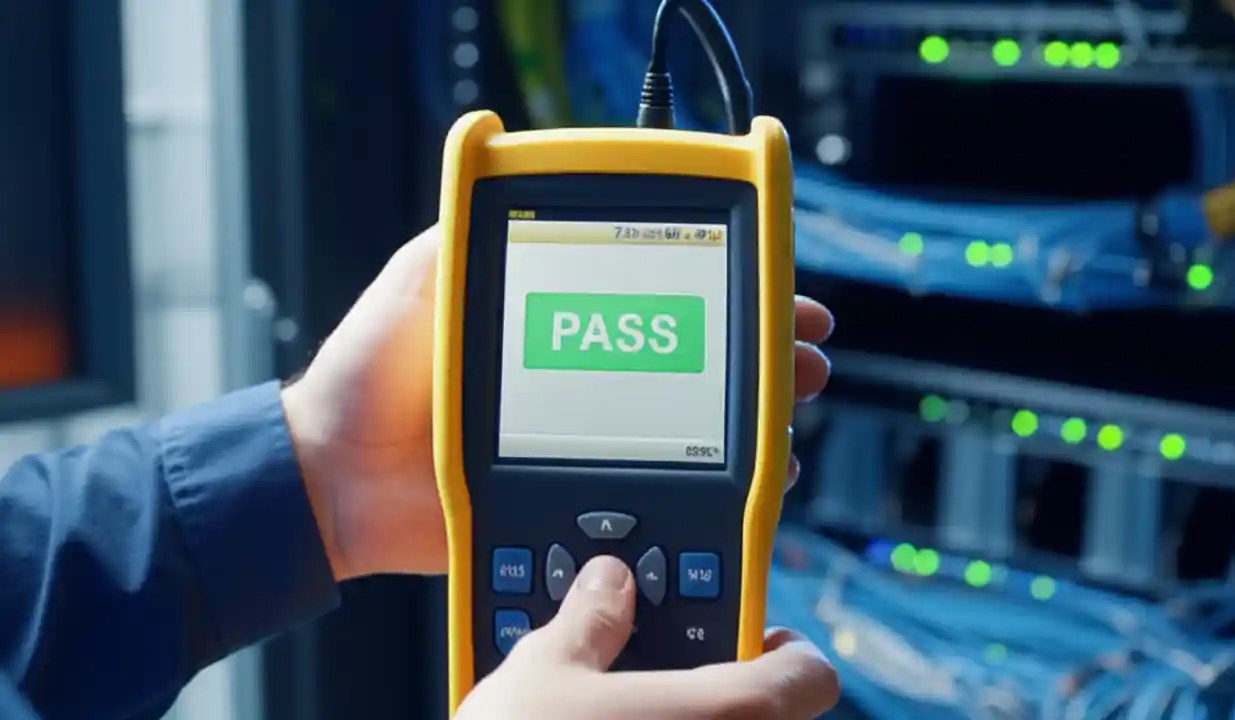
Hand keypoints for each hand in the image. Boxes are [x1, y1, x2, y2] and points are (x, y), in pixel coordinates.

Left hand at [283, 225, 833, 580]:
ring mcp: (588, 443)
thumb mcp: (422, 280)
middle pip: (696, 364)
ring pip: (695, 431)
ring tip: (791, 410)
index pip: (662, 299)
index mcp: (560, 324)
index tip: (775, 292)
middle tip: (806, 357)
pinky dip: (717, 493)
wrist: (340, 479)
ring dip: (757, 419)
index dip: (725, 293)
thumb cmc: (372, 376)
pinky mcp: (579, 499)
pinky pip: (662, 496)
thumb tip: (503, 158)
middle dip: (765, 355)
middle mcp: (586, 379)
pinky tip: (754, 484)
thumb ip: (470, 234)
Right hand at [456, 556, 840, 719]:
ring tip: (617, 712)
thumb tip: (608, 586)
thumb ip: (590, 620)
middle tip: (658, 675)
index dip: (780, 648)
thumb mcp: (542, 671)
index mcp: (727, 714)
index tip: (743, 638)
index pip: (809, 675)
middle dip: (716, 690)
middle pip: (765, 717)